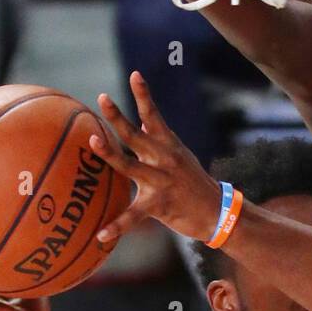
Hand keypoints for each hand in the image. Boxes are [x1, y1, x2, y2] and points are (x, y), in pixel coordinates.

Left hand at [91, 73, 221, 244]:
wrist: (218, 212)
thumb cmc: (194, 183)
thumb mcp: (180, 157)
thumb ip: (158, 142)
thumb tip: (139, 126)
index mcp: (168, 146)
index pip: (154, 115)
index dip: (144, 95)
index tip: (135, 75)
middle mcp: (164, 159)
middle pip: (136, 134)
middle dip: (118, 116)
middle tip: (103, 99)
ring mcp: (161, 182)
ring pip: (130, 165)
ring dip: (110, 153)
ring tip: (92, 142)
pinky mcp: (159, 205)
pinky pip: (133, 216)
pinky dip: (117, 226)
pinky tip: (102, 235)